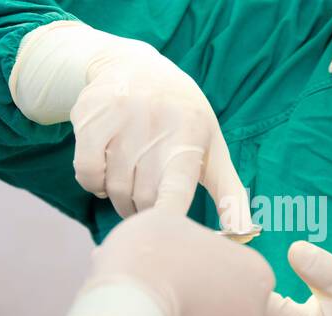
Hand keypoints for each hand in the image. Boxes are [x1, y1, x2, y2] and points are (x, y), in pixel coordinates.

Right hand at [70, 34, 251, 230]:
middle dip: (143, 211)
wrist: (133, 66)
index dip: (168, 215)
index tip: (164, 233)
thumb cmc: (182, 119)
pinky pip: (86, 172)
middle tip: (146, 204)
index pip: (176, 187)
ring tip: (128, 183)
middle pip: (142, 197)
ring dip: (119, 197)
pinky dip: (93, 183)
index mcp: (190, 135)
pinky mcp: (91, 116)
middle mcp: (156, 123)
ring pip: (113, 188)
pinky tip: (104, 172)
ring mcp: (121, 117)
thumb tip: (245, 232)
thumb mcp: (210, 147)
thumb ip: (229, 192)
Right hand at [87, 209, 273, 315]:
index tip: (177, 260)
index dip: (202, 261)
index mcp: (257, 275)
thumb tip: (179, 233)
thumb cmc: (148, 260)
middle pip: (224, 302)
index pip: (235, 265)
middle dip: (195, 295)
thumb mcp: (166, 221)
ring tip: (145, 307)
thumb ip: (185, 229)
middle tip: (160, 284)